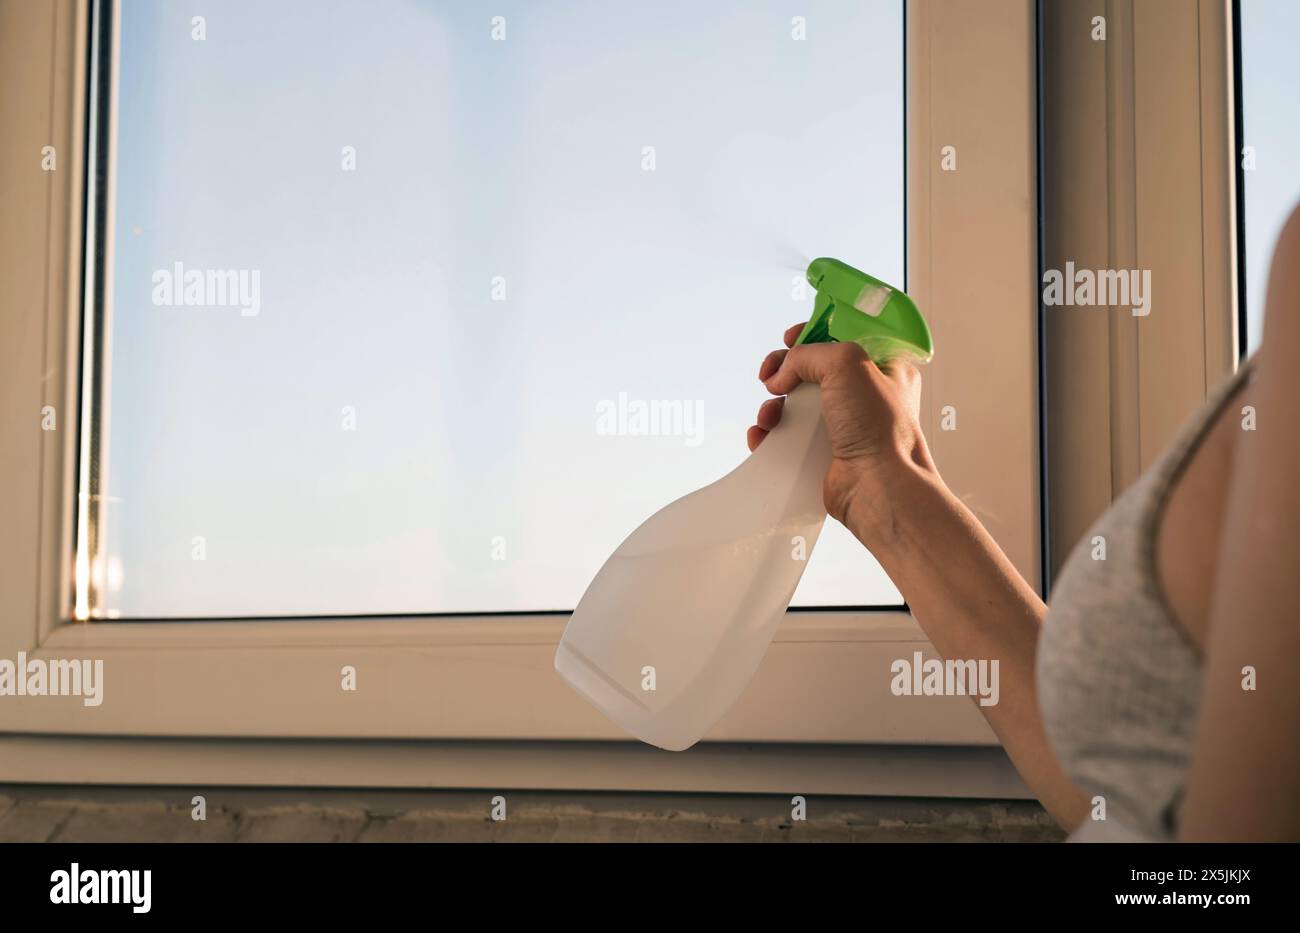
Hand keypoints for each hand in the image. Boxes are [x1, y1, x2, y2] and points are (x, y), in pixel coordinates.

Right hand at [750, 322, 936, 533]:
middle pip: (812, 371)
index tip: (790, 339)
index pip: (842, 339)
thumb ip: (809, 354)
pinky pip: (788, 437)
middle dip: (784, 370)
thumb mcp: (847, 363)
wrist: (877, 486)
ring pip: (796, 405)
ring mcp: (844, 426)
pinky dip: (770, 434)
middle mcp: (864, 396)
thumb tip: (782, 375)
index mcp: (883, 368)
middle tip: (769, 375)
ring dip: (773, 405)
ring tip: (769, 415)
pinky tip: (762, 436)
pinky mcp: (824, 453)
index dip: (813, 335)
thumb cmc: (879, 427)